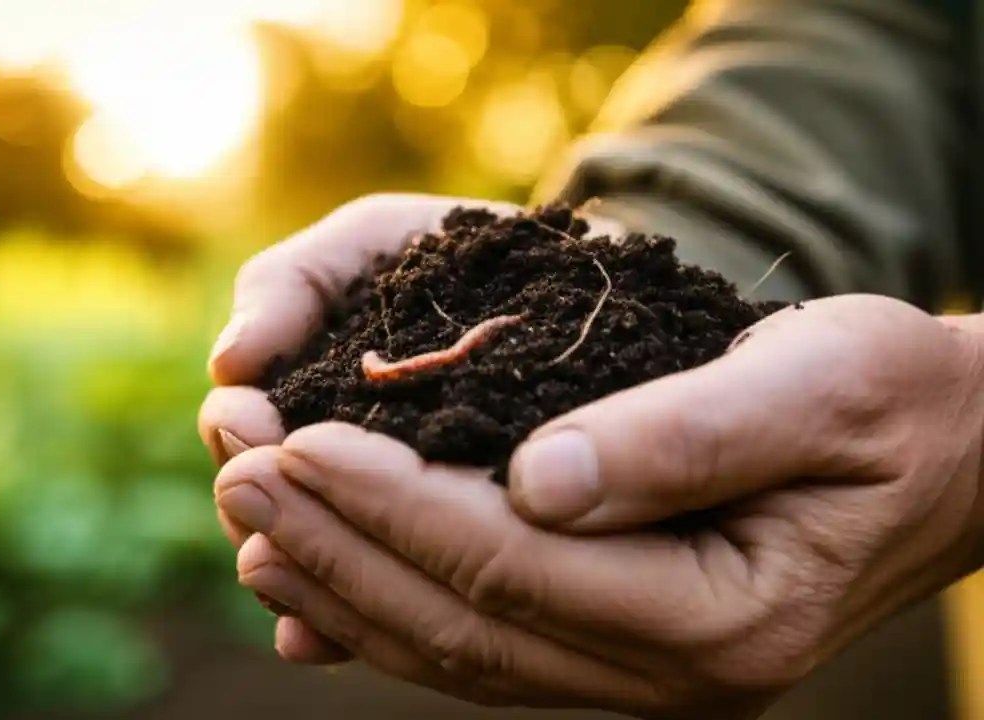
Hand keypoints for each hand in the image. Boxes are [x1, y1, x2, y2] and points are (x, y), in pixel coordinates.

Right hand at [200, 193, 533, 662]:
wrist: (577, 280)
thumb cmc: (455, 254)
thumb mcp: (370, 245)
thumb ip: (290, 284)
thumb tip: (226, 361)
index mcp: (305, 402)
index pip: (244, 438)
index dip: (238, 435)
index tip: (249, 425)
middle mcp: (335, 471)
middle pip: (270, 514)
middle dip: (258, 510)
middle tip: (266, 496)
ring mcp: (389, 518)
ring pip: (318, 568)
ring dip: (294, 576)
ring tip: (287, 582)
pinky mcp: (454, 553)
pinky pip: (392, 601)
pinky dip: (347, 626)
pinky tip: (318, 643)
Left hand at [214, 294, 983, 717]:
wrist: (946, 453)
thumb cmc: (890, 400)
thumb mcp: (816, 386)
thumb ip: (684, 436)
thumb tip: (538, 478)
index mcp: (721, 615)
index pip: (511, 564)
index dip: (391, 503)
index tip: (297, 439)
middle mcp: (669, 673)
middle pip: (460, 617)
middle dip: (333, 539)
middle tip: (232, 462)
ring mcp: (636, 674)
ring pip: (452, 647)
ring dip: (338, 577)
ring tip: (247, 512)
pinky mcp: (613, 646)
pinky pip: (477, 645)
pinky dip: (384, 610)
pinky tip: (311, 573)